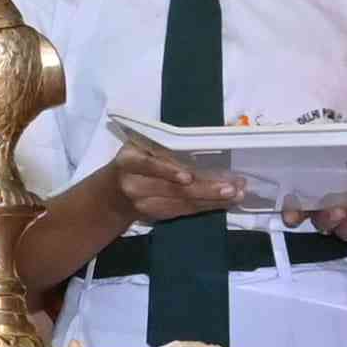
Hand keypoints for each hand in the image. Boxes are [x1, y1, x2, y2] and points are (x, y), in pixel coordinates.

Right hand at [101, 135, 238, 227]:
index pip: (149, 166)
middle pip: (172, 189)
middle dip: (205, 188)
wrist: (111, 197)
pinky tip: (224, 203)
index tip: (188, 177)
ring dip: (212, 200)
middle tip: (231, 187)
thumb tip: (211, 129)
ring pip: (182, 203)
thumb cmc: (132, 161)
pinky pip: (184, 212)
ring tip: (236, 194)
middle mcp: (135, 185)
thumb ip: (160, 142)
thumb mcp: (137, 146)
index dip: (168, 171)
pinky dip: (206, 207)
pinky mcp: (157, 216)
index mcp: (129, 161)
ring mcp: (145, 205)